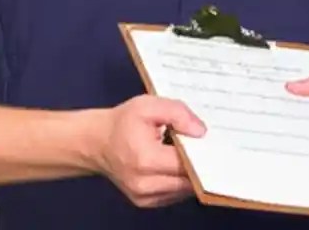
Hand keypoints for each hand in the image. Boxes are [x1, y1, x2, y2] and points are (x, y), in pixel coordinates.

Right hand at [90, 95, 205, 207]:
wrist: (96, 142)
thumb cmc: (122, 123)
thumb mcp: (148, 106)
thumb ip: (177, 113)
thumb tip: (201, 132)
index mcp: (146, 160)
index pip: (188, 163)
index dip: (204, 153)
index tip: (212, 142)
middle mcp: (145, 184)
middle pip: (189, 180)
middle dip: (200, 164)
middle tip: (203, 146)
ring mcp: (144, 197)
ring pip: (184, 190)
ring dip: (191, 174)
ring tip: (186, 153)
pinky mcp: (145, 202)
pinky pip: (174, 194)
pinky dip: (180, 181)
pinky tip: (176, 164)